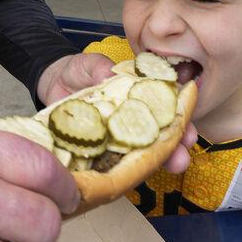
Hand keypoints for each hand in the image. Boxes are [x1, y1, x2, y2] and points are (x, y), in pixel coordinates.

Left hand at [36, 53, 197, 174]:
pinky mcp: (99, 149)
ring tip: (173, 168)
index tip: (188, 132)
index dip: (180, 122)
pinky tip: (132, 177)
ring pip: (141, 153)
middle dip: (174, 149)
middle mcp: (132, 118)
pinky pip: (113, 162)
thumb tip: (109, 76)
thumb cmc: (78, 70)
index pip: (165, 110)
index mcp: (139, 96)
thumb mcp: (91, 64)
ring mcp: (116, 136)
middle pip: (158, 136)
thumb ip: (103, 69)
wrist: (52, 82)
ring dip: (157, 163)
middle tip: (182, 159)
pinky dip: (124, 171)